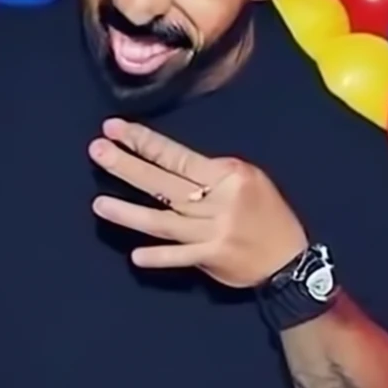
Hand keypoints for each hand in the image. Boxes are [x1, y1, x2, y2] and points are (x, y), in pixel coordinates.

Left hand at [89, 118, 306, 287]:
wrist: (289, 258)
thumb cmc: (267, 212)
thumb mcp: (249, 178)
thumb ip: (210, 173)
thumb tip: (167, 165)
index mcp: (227, 175)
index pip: (177, 156)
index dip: (144, 142)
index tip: (114, 129)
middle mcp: (218, 202)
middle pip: (165, 184)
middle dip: (128, 166)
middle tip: (97, 152)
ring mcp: (214, 232)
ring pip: (164, 221)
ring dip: (129, 214)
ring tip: (99, 204)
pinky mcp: (212, 258)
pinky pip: (180, 256)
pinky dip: (158, 256)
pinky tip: (134, 255)